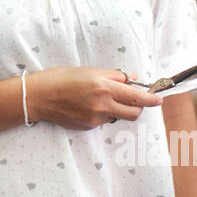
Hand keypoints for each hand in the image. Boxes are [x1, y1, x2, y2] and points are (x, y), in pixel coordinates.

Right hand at [28, 66, 161, 129]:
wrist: (39, 96)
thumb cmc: (61, 78)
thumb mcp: (89, 70)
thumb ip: (114, 75)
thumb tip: (132, 79)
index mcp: (104, 87)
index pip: (136, 97)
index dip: (151, 99)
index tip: (158, 99)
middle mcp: (102, 104)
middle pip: (133, 113)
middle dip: (138, 107)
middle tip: (132, 99)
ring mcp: (95, 118)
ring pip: (117, 115)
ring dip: (116, 108)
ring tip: (98, 98)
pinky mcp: (88, 126)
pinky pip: (103, 120)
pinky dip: (102, 112)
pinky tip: (86, 105)